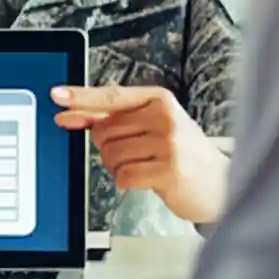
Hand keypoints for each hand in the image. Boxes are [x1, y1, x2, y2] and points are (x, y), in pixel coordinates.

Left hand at [52, 85, 229, 223]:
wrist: (221, 183)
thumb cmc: (184, 153)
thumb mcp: (154, 126)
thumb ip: (115, 119)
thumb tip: (70, 115)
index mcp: (159, 99)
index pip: (111, 96)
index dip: (81, 97)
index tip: (57, 95)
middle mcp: (164, 117)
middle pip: (104, 131)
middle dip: (108, 147)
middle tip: (133, 154)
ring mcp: (168, 143)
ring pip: (111, 155)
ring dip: (118, 167)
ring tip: (144, 167)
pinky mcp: (169, 169)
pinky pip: (123, 176)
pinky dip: (127, 181)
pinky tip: (147, 179)